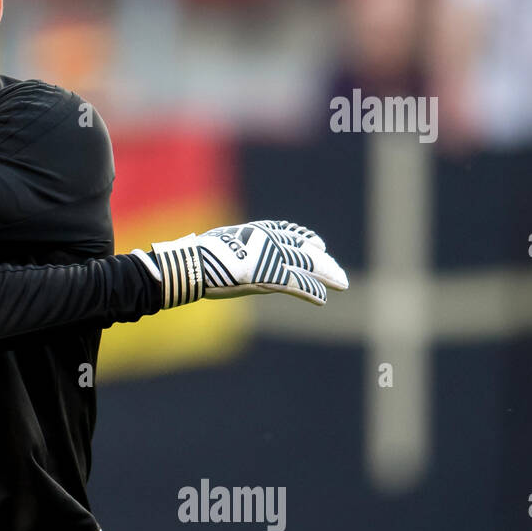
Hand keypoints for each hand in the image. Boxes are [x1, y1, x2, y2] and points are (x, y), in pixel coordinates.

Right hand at [132, 218, 348, 307]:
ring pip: (307, 265)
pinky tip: (323, 299)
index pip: (288, 232)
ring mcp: (269, 257)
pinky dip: (311, 291)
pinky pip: (296, 284)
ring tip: (341, 284)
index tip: (317, 244)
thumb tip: (222, 254)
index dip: (305, 239)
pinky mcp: (268, 275)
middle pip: (304, 250)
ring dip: (327, 275)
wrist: (190, 264)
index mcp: (255, 231)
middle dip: (324, 262)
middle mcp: (268, 240)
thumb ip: (231, 248)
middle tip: (339, 275)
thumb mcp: (218, 245)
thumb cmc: (194, 256)